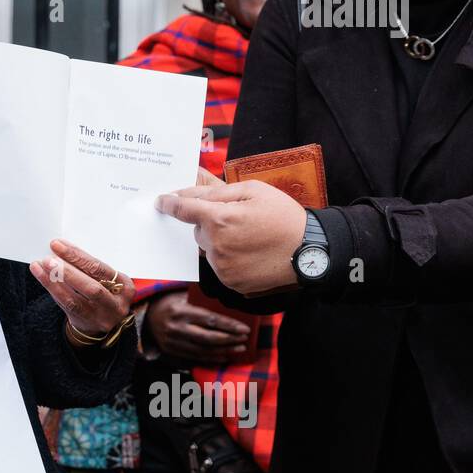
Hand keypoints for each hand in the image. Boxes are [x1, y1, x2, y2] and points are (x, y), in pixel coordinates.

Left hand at [29, 239, 134, 337]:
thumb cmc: (104, 290)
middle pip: (90, 287)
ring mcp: (101, 316)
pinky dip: (53, 289)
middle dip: (67, 271)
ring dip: (55, 281)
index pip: (99, 268)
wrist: (104, 318)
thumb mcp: (106, 278)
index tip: (58, 245)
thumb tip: (61, 249)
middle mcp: (116, 303)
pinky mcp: (86, 323)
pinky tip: (42, 277)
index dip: (77, 256)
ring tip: (40, 266)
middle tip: (48, 259)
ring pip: (75, 299)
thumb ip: (89, 266)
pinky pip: (66, 306)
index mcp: (124, 285)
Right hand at [143, 289, 248, 363]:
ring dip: (224, 351)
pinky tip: (225, 356)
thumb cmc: (170, 304)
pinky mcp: (172, 351)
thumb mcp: (183, 297)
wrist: (147, 316)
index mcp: (181, 311)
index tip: (245, 329)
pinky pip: (195, 357)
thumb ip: (202, 303)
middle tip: (245, 339)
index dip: (229, 326)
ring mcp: (173, 341)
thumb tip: (229, 308)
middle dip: (230, 339)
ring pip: (204, 350)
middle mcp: (176, 328)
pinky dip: (212, 358)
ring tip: (239, 348)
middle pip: (209, 338)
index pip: (210, 320)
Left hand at [156, 179, 305, 294]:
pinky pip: (220, 265)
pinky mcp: (231, 281)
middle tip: (236, 219)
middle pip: (198, 231)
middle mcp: (216, 245)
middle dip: (209, 223)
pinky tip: (251, 252)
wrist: (311, 250)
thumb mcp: (252, 190)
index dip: (169, 203)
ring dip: (219, 241)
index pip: (182, 209)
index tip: (161, 201)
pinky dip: (229, 258)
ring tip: (248, 237)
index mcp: (219, 219)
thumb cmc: (283, 215)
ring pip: (208, 249)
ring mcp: (223, 266)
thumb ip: (215, 191)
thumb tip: (185, 194)